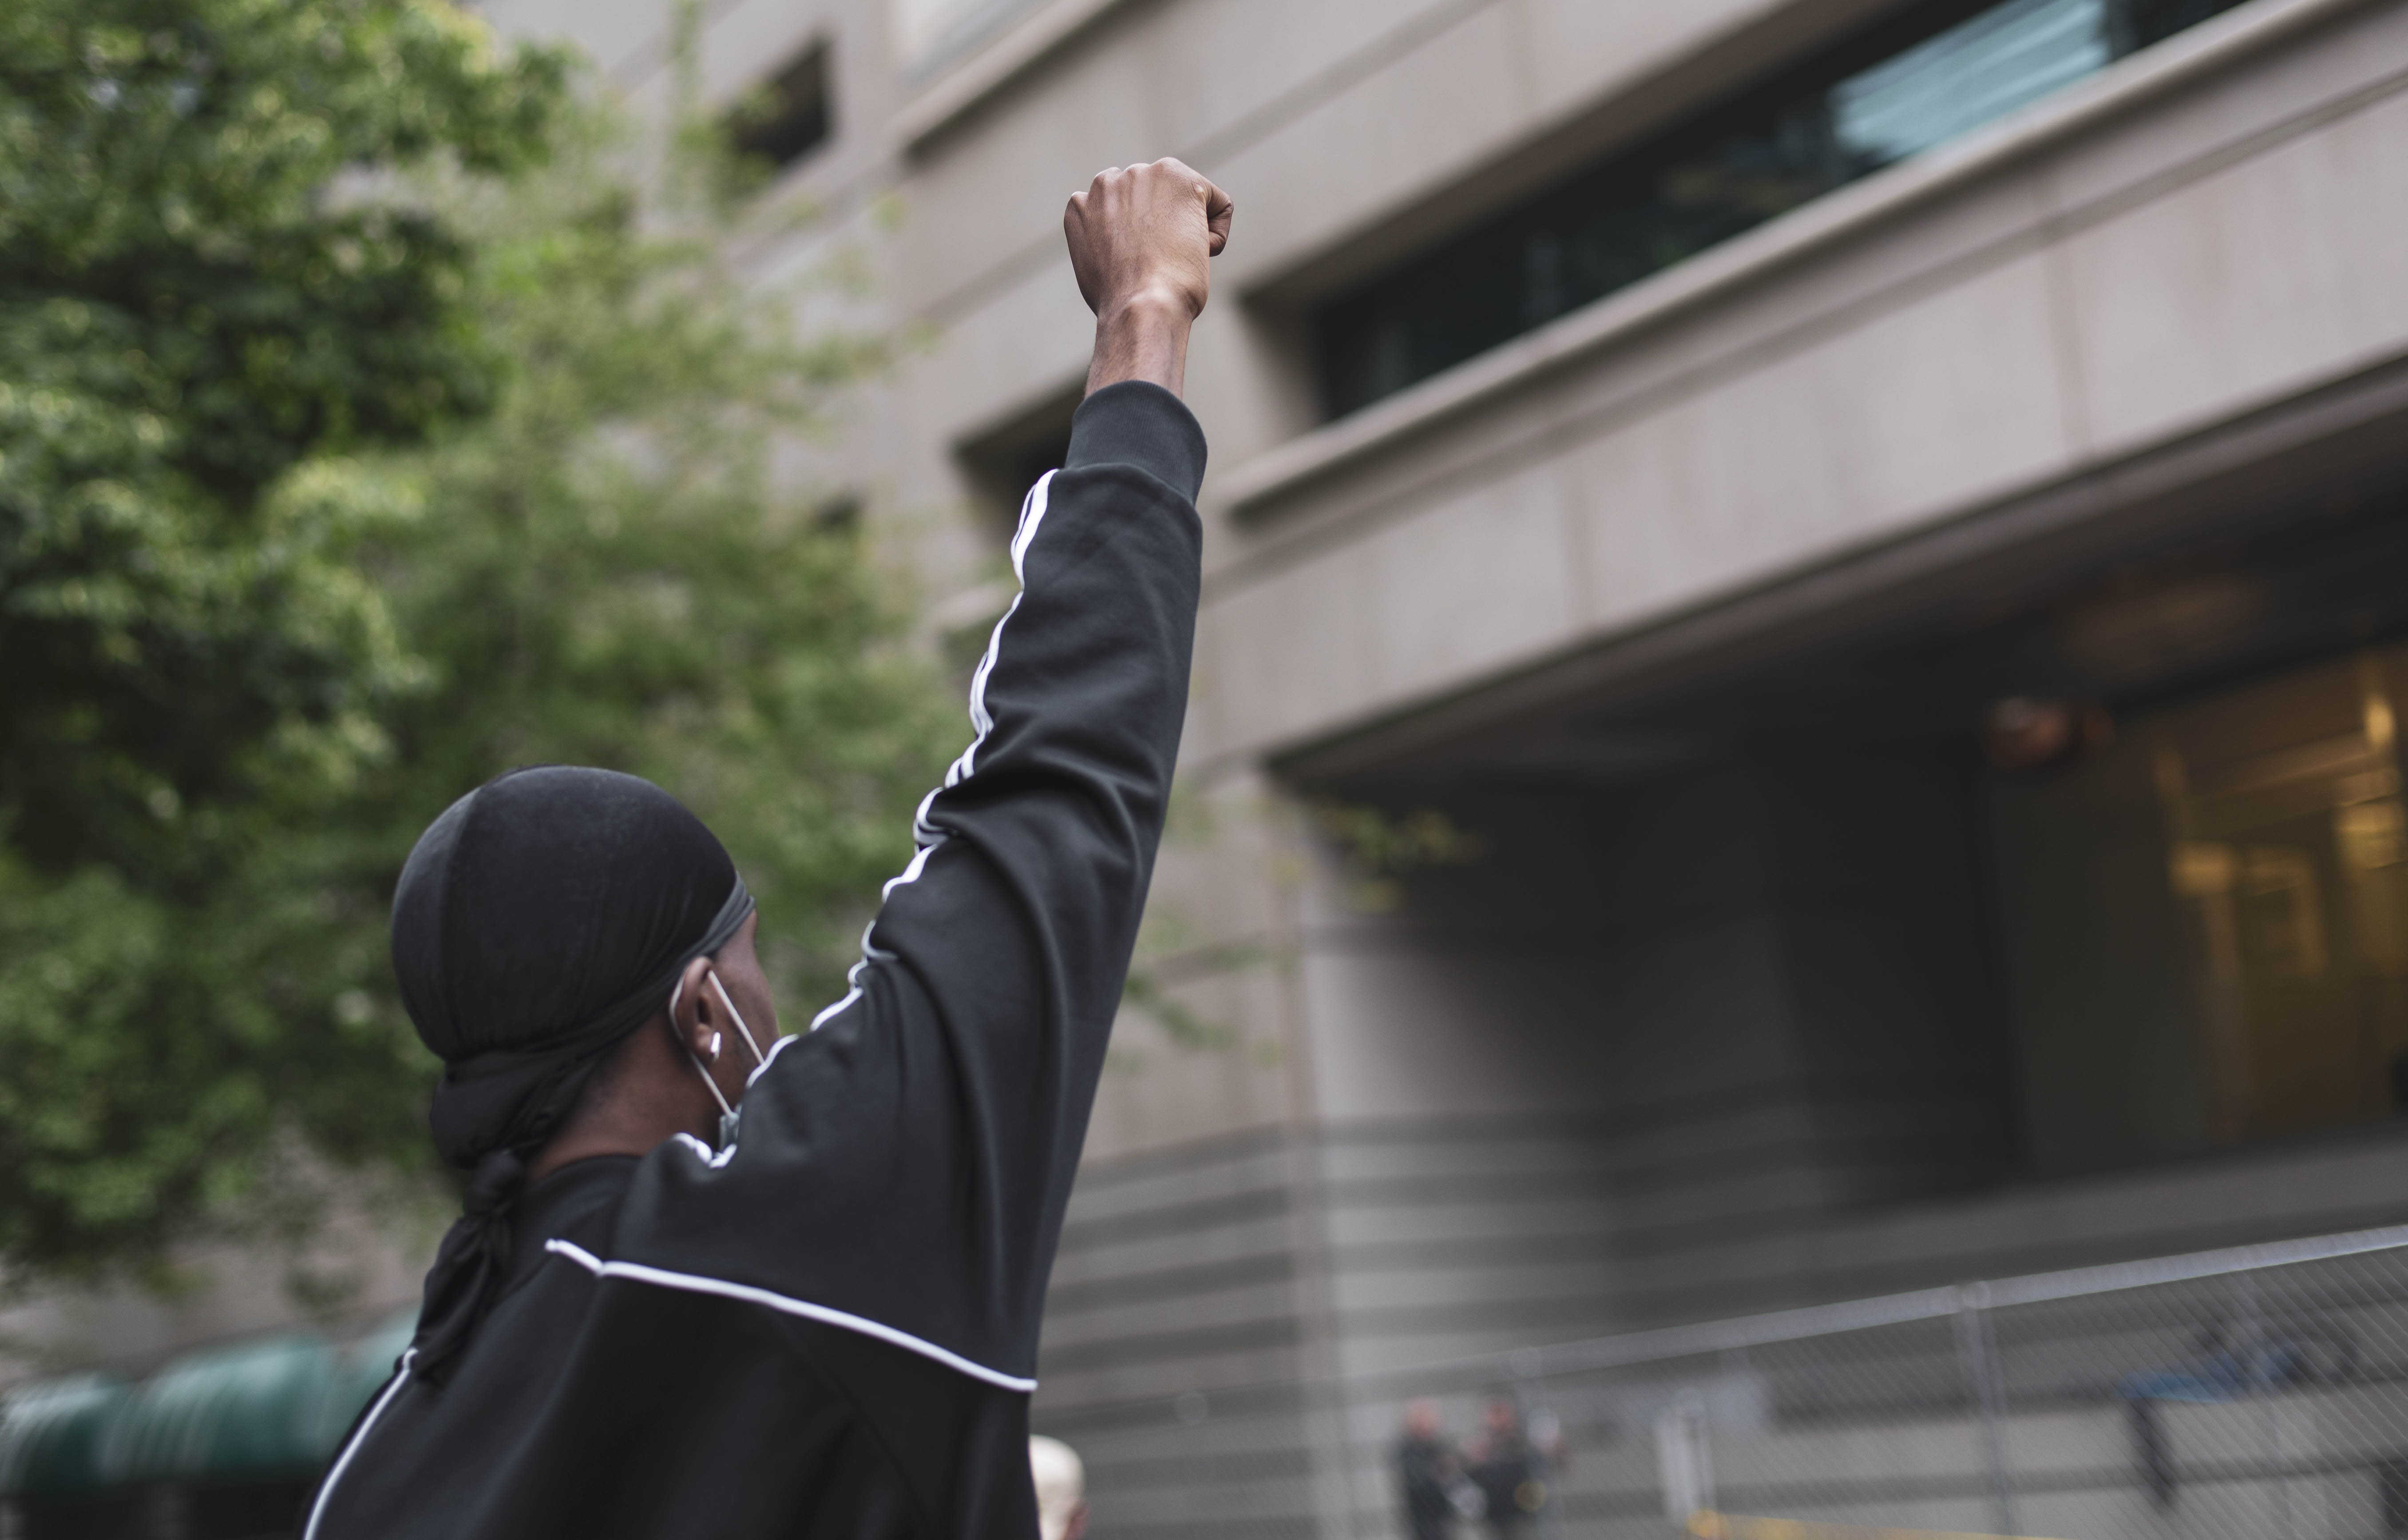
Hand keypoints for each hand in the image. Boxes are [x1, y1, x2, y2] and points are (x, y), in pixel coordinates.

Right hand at [1064, 159, 1232, 396]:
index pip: (1124, 210)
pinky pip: (1219, 204)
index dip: (1140, 242)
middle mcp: (1108, 181)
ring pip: (1186, 200)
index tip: (1139, 266)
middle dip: (1163, 228)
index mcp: (1081, 204)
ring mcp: (1143, 175)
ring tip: (1176, 260)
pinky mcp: (1181, 180)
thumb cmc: (1123, 304)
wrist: (1141, 306)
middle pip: (1155, 200)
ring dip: (1189, 230)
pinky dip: (1217, 235)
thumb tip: (1128, 247)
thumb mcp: (1097, 269)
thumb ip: (1107, 243)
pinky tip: (1199, 255)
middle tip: (1159, 263)